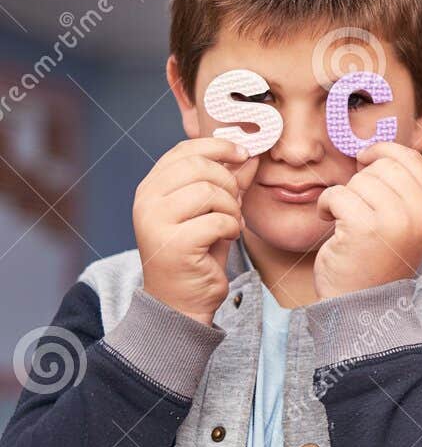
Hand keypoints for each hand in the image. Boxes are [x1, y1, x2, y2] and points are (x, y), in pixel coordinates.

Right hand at [134, 137, 251, 324]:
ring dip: (231, 209)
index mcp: (152, 187)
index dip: (218, 146)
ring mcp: (155, 221)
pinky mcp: (173, 243)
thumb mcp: (213, 211)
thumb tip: (250, 156)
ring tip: (228, 225)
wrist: (180, 301)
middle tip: (234, 205)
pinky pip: (218, 220)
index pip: (184, 149)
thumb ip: (227, 182)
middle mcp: (146, 200)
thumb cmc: (197, 253)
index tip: (243, 154)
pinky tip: (224, 239)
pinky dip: (231, 229)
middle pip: (200, 166)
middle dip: (229, 183)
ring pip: (210, 192)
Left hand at [313, 143, 421, 298]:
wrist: (362, 306)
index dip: (384, 152)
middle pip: (383, 166)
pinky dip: (326, 205)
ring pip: (358, 180)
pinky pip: (337, 194)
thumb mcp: (404, 223)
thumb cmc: (376, 260)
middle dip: (361, 180)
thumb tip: (374, 149)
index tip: (365, 161)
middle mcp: (418, 214)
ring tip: (345, 219)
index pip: (410, 158)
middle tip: (356, 205)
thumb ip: (400, 189)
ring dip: (343, 196)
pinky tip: (331, 222)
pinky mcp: (363, 227)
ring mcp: (393, 220)